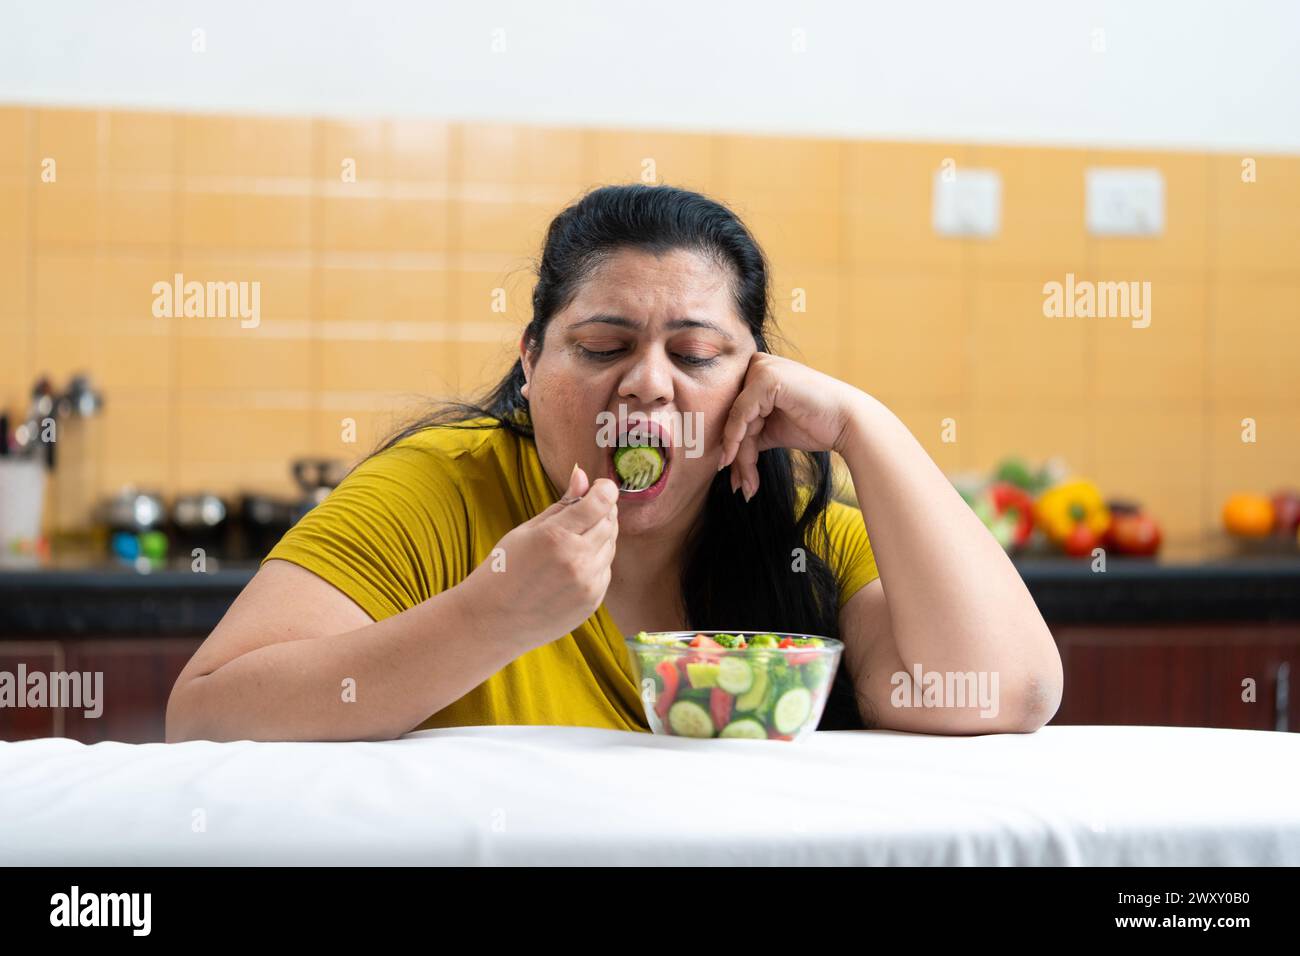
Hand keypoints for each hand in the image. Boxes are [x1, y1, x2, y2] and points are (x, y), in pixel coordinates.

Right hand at [459, 464, 618, 648]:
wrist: (492, 621)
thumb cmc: (503, 570)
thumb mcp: (527, 530)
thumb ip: (562, 504)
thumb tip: (583, 474)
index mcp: (556, 537)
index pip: (600, 502)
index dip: (605, 489)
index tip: (600, 486)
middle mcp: (577, 561)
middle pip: (609, 523)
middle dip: (602, 511)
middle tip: (584, 511)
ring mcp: (587, 584)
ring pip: (611, 547)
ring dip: (600, 537)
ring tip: (572, 541)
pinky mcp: (592, 602)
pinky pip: (605, 571)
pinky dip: (596, 561)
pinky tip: (572, 564)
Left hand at [716, 352, 862, 501]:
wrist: (849, 424)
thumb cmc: (815, 426)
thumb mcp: (772, 431)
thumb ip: (747, 437)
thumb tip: (723, 463)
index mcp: (758, 372)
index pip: (736, 413)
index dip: (733, 446)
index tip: (731, 476)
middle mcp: (758, 364)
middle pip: (735, 417)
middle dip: (736, 456)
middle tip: (739, 488)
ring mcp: (762, 368)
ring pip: (737, 420)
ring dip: (740, 457)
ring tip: (745, 486)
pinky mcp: (767, 377)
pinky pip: (741, 414)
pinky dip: (736, 440)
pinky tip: (734, 461)